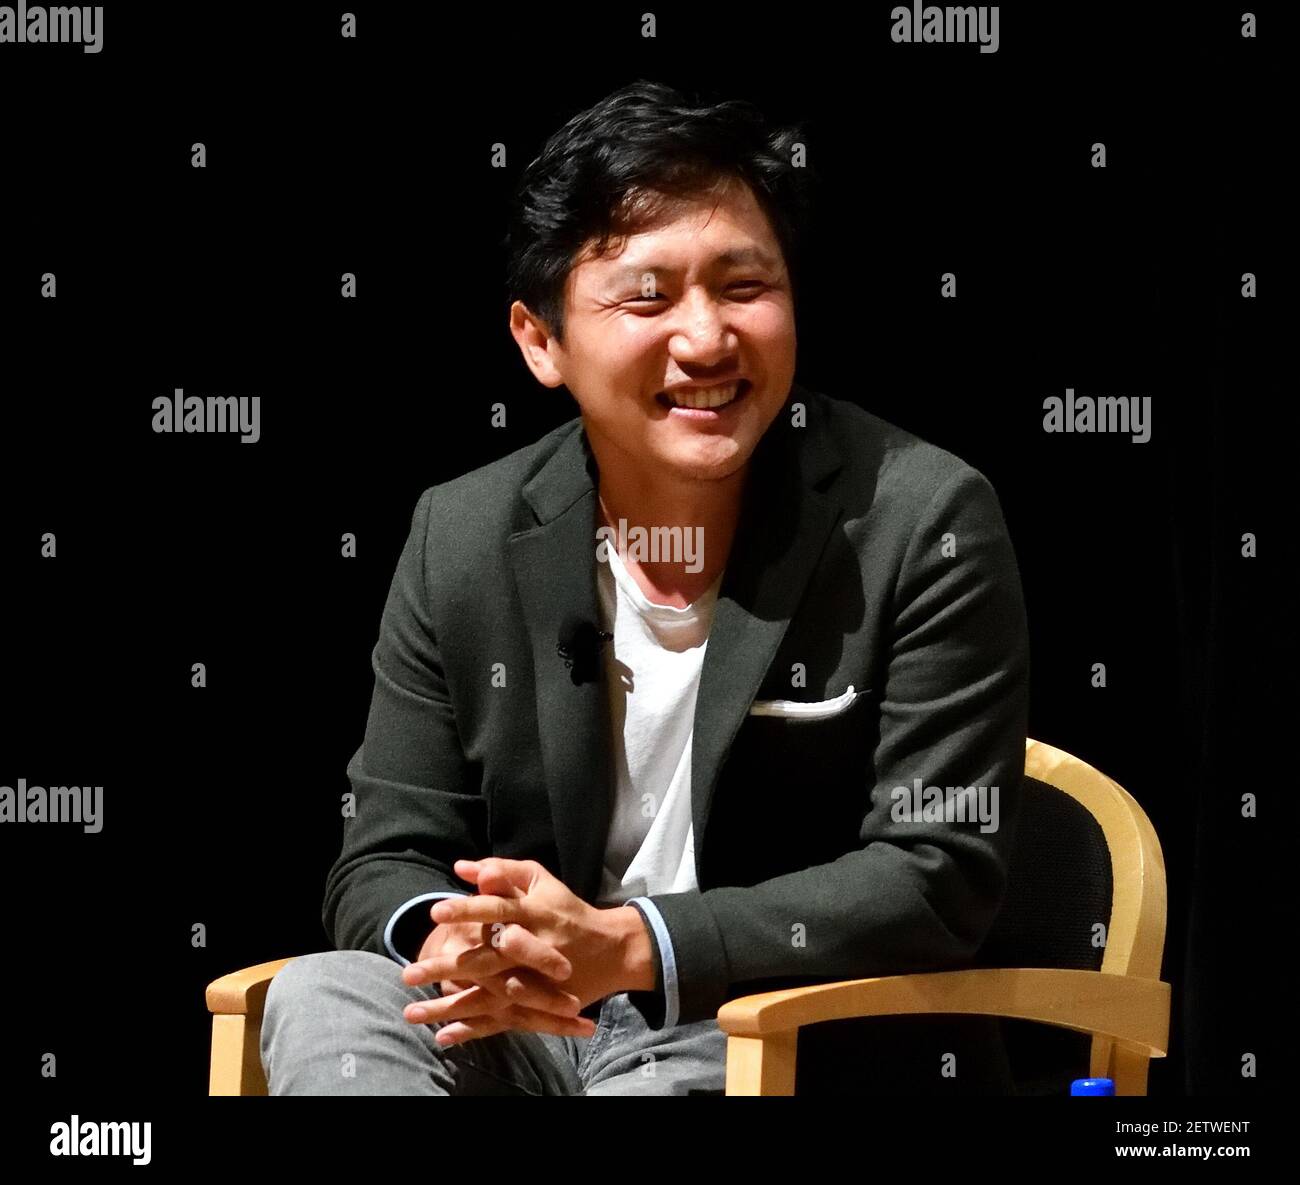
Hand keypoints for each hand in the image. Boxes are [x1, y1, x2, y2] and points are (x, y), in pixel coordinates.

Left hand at [402, 858, 646, 1045]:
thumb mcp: (541, 883)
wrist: (609, 950)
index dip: (468, 910)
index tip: (436, 912)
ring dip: (447, 1006)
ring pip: (485, 996)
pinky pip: (499, 1020)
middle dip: (446, 967)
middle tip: (410, 973)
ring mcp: (531, 982)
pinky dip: (471, 1030)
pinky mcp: (534, 1006)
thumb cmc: (567, 910)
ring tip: (412, 1012)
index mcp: (533, 915)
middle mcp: (531, 950)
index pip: (496, 910)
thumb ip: (503, 873)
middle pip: (484, 960)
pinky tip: (443, 1036)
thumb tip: (462, 867)